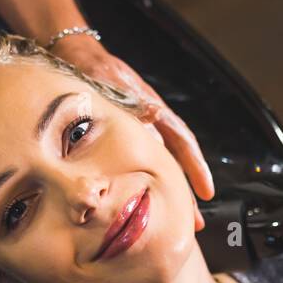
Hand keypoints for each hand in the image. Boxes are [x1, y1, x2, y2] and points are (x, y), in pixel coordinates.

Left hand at [52, 34, 215, 232]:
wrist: (77, 58)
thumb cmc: (94, 69)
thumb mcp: (111, 82)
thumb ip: (132, 99)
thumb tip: (155, 114)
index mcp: (153, 110)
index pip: (182, 142)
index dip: (195, 167)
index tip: (206, 190)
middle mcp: (152, 122)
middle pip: (175, 162)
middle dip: (187, 193)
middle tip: (196, 224)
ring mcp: (140, 130)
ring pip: (161, 166)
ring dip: (171, 193)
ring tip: (179, 222)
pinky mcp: (126, 136)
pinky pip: (143, 163)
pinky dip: (149, 183)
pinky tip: (149, 203)